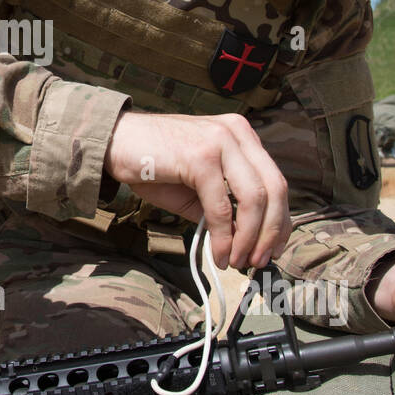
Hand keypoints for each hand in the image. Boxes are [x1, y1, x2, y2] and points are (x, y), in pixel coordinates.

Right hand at [104, 110, 289, 269]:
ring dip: (249, 238)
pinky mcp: (200, 157)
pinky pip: (221, 206)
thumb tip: (244, 241)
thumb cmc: (152, 162)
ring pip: (254, 198)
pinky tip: (218, 254)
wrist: (113, 142)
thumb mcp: (197, 185)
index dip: (280, 219)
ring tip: (238, 261)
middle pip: (274, 189)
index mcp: (241, 135)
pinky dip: (223, 237)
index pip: (275, 180)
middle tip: (259, 261)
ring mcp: (220, 141)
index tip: (274, 247)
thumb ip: (223, 206)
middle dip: (270, 232)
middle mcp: (236, 132)